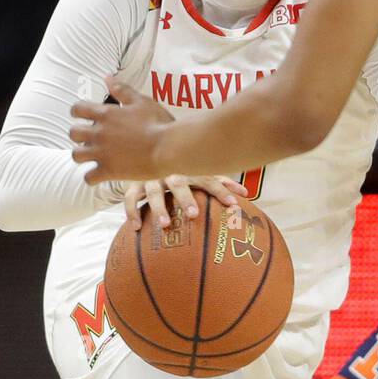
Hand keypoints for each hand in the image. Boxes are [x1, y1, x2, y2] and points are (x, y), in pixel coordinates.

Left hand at [70, 77, 174, 184]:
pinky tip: (102, 174)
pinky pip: (89, 178)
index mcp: (106, 114)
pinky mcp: (108, 171)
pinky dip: (93, 176)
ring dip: (83, 155)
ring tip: (94, 156)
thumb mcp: (142, 101)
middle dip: (79, 135)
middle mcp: (98, 133)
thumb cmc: (158, 122)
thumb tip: (107, 78)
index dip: (77, 112)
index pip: (77, 109)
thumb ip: (122, 90)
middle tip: (91, 137)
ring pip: (76, 155)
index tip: (82, 116)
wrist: (168, 147)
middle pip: (73, 133)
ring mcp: (101, 153)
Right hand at [123, 175, 249, 230]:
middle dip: (186, 198)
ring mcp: (151, 177)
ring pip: (153, 191)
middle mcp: (171, 171)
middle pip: (179, 183)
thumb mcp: (199, 171)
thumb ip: (220, 181)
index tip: (233, 204)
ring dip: (159, 208)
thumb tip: (246, 194)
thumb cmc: (182, 168)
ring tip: (165, 225)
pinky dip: (132, 212)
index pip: (208, 178)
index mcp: (190, 168)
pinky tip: (136, 228)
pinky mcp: (133, 184)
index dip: (221, 190)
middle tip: (194, 215)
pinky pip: (130, 198)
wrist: (147, 149)